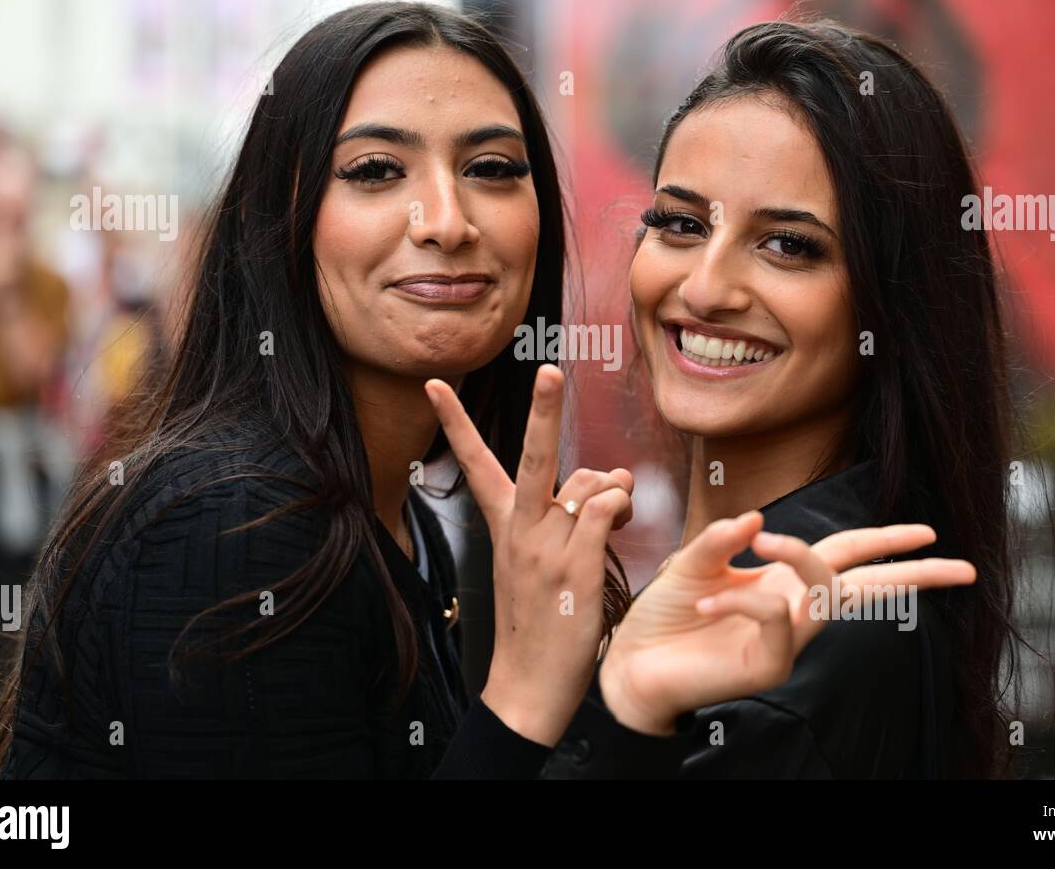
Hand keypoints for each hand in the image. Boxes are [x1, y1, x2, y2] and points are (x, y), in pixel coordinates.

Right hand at [424, 364, 632, 745]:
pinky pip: (606, 509)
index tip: (433, 384)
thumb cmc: (537, 622)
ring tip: (616, 517)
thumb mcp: (536, 563)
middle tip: (548, 370)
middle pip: (535, 454)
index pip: (475, 463)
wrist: (527, 684)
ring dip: (614, 489)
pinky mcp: (576, 564)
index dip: (454, 422)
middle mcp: (520, 528)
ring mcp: (546, 546)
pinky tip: (621, 525)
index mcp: (504, 525)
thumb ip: (569, 515)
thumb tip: (613, 477)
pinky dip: (620, 508)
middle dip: (543, 408)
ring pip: (591, 482)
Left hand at [599, 512, 975, 734]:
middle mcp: (794, 610)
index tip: (930, 531)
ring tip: (764, 542)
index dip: (885, 540)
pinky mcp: (770, 665)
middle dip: (915, 573)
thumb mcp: (692, 562)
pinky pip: (773, 617)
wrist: (633, 663)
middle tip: (964, 568)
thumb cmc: (666, 614)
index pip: (846, 554)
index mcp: (782, 581)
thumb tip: (760, 520)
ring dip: (798, 555)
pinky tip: (703, 603)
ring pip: (822, 590)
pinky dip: (739, 601)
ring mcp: (787, 641)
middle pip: (868, 584)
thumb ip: (724, 539)